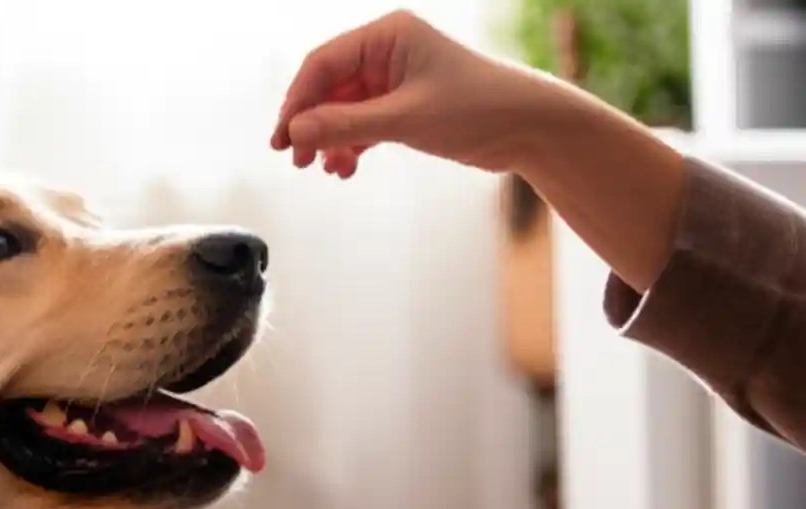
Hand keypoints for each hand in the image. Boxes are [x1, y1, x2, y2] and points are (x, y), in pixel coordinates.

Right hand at [273, 10, 686, 292]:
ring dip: (328, 139)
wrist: (531, 129)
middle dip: (310, 124)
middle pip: (327, 87)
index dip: (297, 101)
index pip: (323, 64)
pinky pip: (361, 124)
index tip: (283, 139)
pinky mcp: (404, 106)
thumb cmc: (477, 109)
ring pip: (341, 110)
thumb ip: (346, 125)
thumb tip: (295, 132)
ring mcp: (394, 79)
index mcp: (388, 34)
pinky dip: (350, 146)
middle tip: (294, 159)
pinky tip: (345, 169)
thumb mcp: (405, 119)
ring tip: (322, 169)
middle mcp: (387, 51)